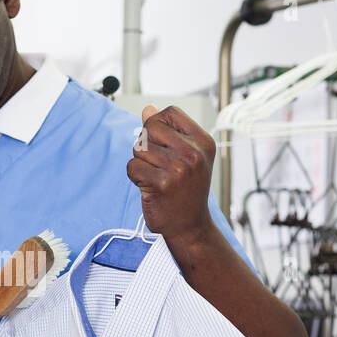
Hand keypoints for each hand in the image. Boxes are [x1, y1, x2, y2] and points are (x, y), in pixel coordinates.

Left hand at [128, 104, 215, 248]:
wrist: (189, 227)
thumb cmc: (186, 192)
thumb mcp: (185, 157)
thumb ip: (166, 132)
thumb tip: (147, 109)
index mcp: (203, 142)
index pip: (170, 112)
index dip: (157, 124)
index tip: (162, 144)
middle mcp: (194, 153)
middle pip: (151, 127)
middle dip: (145, 144)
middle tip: (157, 164)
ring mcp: (179, 169)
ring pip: (139, 148)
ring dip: (140, 162)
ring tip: (155, 176)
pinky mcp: (161, 184)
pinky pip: (132, 167)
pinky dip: (135, 177)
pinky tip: (149, 187)